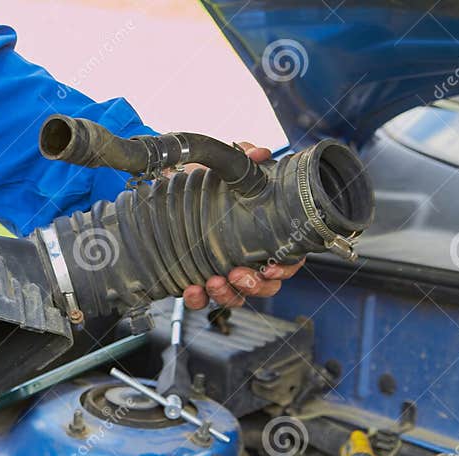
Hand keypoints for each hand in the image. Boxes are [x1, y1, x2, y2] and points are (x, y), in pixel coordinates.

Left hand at [180, 143, 304, 309]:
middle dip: (255, 285)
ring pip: (237, 297)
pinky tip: (191, 289)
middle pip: (266, 285)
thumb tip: (258, 151)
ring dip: (227, 294)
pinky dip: (198, 299)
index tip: (271, 266)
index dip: (284, 267)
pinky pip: (204, 301)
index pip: (288, 259)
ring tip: (213, 282)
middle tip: (238, 274)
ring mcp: (226, 273)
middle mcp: (249, 258)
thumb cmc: (206, 185)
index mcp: (265, 236)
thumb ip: (244, 159)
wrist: (171, 190)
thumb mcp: (225, 169)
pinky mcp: (200, 282)